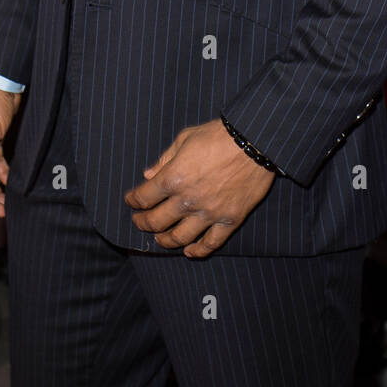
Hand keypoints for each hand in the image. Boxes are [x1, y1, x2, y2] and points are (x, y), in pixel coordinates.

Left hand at [125, 118, 275, 257]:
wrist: (255, 142)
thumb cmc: (219, 135)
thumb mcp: (186, 138)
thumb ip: (165, 159)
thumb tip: (148, 174)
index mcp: (174, 177)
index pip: (144, 197)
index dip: (133, 200)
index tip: (131, 200)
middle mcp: (188, 199)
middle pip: (157, 221)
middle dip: (143, 223)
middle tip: (140, 221)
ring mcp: (209, 213)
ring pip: (180, 238)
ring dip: (165, 241)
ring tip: (160, 238)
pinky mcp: (229, 220)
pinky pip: (211, 244)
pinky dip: (198, 250)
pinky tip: (189, 251)